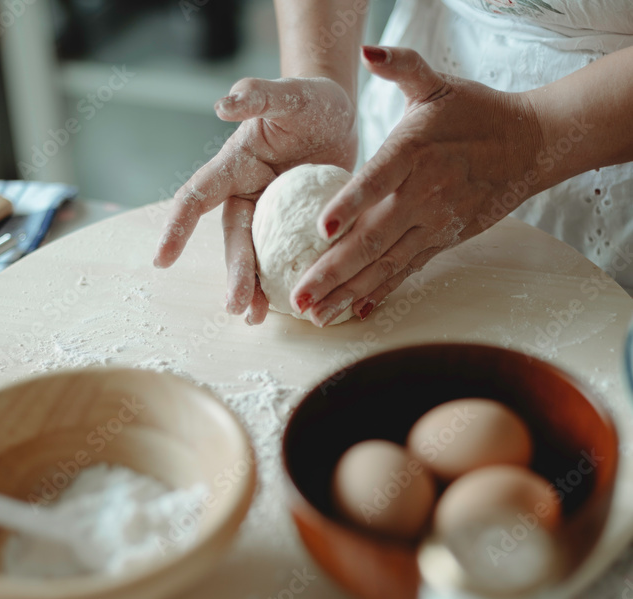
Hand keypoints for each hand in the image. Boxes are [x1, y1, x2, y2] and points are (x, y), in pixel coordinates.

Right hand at [153, 76, 357, 322]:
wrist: (339, 116)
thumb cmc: (311, 100)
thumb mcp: (290, 94)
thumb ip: (258, 96)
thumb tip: (224, 104)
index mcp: (235, 166)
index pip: (197, 197)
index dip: (178, 228)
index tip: (162, 260)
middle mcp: (247, 196)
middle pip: (234, 240)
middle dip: (234, 274)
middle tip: (236, 307)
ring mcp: (271, 216)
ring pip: (257, 257)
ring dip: (255, 289)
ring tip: (255, 319)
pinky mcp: (295, 230)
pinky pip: (287, 259)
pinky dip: (288, 281)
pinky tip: (293, 305)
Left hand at [291, 46, 542, 326]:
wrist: (528, 145)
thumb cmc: (474, 112)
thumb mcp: (436, 83)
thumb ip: (401, 65)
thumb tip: (369, 52)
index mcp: (414, 151)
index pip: (376, 181)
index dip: (349, 206)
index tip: (321, 229)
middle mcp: (423, 192)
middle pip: (372, 238)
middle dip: (332, 271)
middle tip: (299, 296)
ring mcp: (434, 223)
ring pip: (385, 264)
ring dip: (348, 292)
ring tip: (317, 316)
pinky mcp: (443, 240)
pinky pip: (407, 271)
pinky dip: (382, 293)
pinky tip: (356, 312)